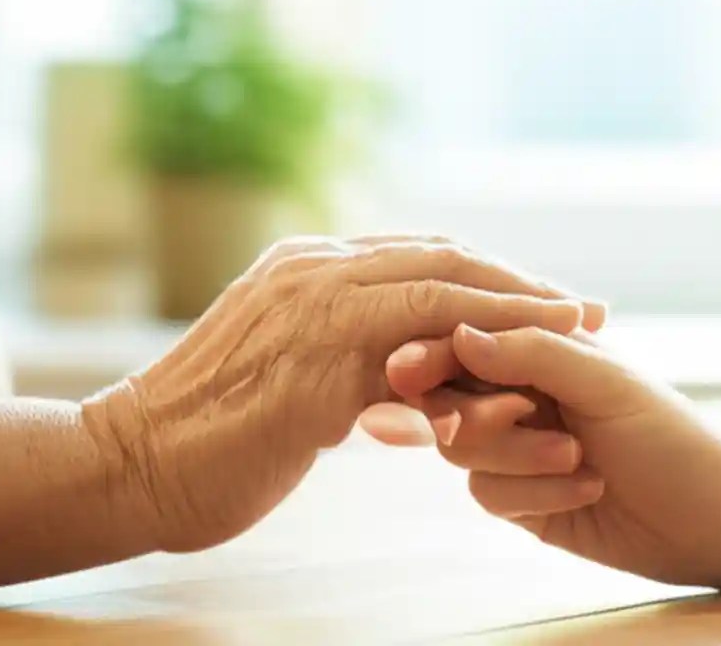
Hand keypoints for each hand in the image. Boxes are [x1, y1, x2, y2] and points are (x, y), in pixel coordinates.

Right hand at [81, 236, 604, 553]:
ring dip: (521, 305)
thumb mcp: (279, 370)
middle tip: (589, 308)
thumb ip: (336, 350)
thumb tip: (398, 367)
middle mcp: (313, 269)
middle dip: (525, 282)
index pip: (421, 255)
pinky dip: (484, 349)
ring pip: (444, 286)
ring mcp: (313, 306)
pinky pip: (423, 342)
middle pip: (446, 256)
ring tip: (582, 327)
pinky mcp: (317, 362)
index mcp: (305, 265)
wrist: (130, 466)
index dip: (492, 274)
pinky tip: (531, 367)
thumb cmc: (208, 433)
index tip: (549, 297)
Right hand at [386, 326, 720, 585]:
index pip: (464, 343)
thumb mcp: (603, 379)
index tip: (408, 367)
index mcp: (539, 350)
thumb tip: (459, 334)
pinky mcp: (517, 497)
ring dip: (519, 456)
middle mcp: (518, 393)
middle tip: (520, 414)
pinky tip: (586, 489)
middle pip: (446, 398)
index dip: (432, 354)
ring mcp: (514, 447)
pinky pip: (485, 492)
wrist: (704, 515)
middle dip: (482, 413)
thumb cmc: (667, 433)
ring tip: (578, 457)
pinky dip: (536, 493)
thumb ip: (531, 352)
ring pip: (461, 449)